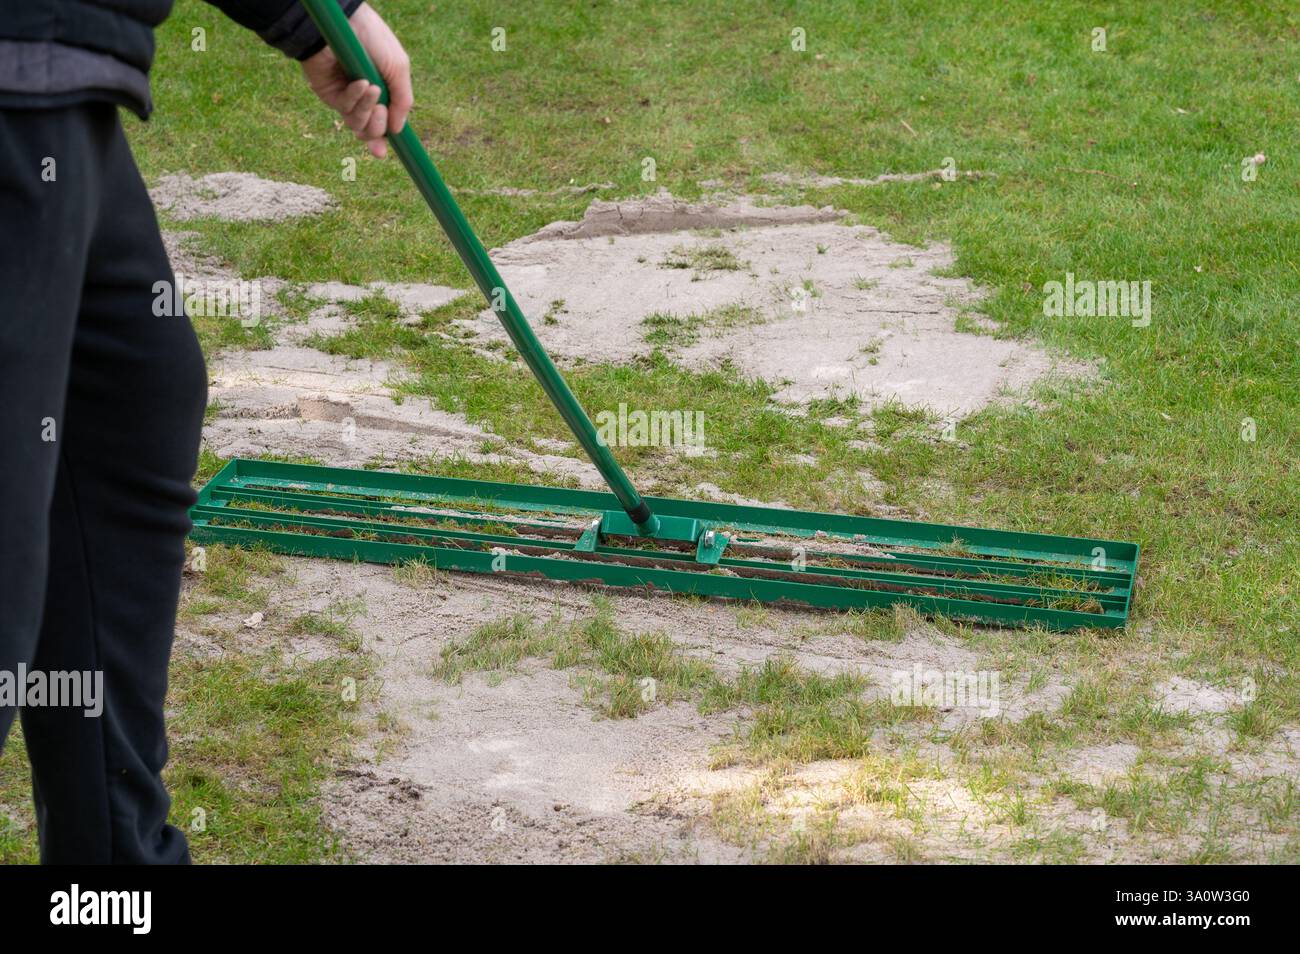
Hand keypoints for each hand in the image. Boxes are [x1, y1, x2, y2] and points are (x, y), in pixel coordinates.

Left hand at [301, 3, 412, 157]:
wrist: (344, 23)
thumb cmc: (373, 39)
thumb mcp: (398, 69)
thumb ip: (403, 101)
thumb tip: (398, 131)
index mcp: (384, 91)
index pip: (386, 122)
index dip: (385, 139)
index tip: (383, 153)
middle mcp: (365, 98)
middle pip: (372, 131)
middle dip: (378, 127)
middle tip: (381, 111)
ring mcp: (346, 96)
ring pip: (357, 124)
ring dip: (367, 111)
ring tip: (371, 88)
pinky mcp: (330, 92)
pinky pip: (345, 108)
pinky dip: (354, 97)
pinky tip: (358, 82)